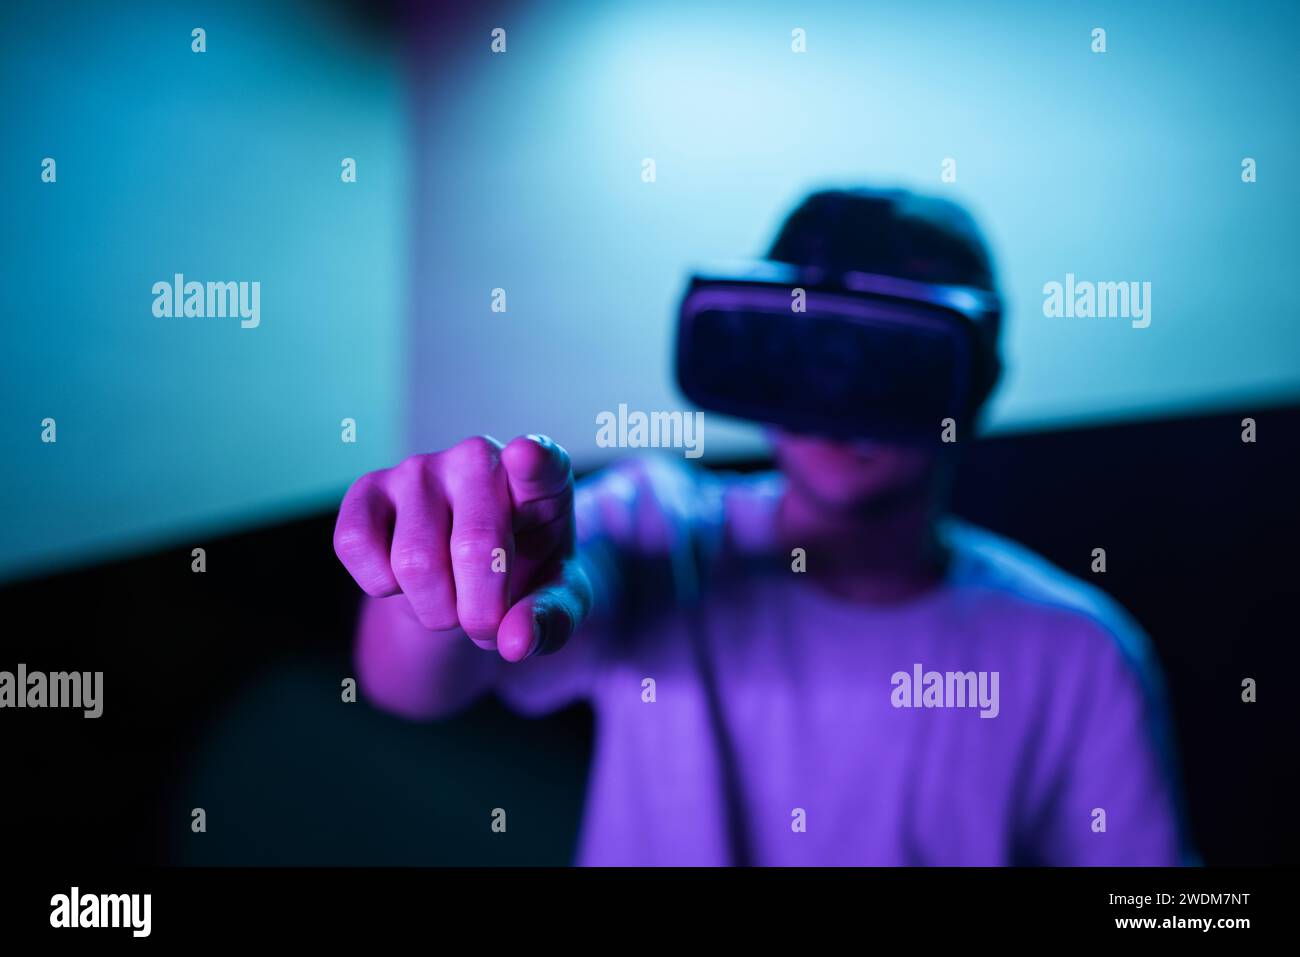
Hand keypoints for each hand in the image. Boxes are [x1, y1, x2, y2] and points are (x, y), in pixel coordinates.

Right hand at [333, 434, 591, 661]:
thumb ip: (551, 620)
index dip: (534, 460)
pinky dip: (379, 585)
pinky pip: (356, 546)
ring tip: (451, 599)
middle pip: (474, 548)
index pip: (541, 462)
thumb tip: (514, 643)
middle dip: (480, 613)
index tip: (527, 456)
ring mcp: (419, 469)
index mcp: (541, 478)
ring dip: (434, 610)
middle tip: (485, 624)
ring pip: (414, 563)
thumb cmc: (521, 575)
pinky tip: (404, 578)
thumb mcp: (556, 601)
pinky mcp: (368, 489)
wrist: (468, 576)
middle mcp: (479, 459)